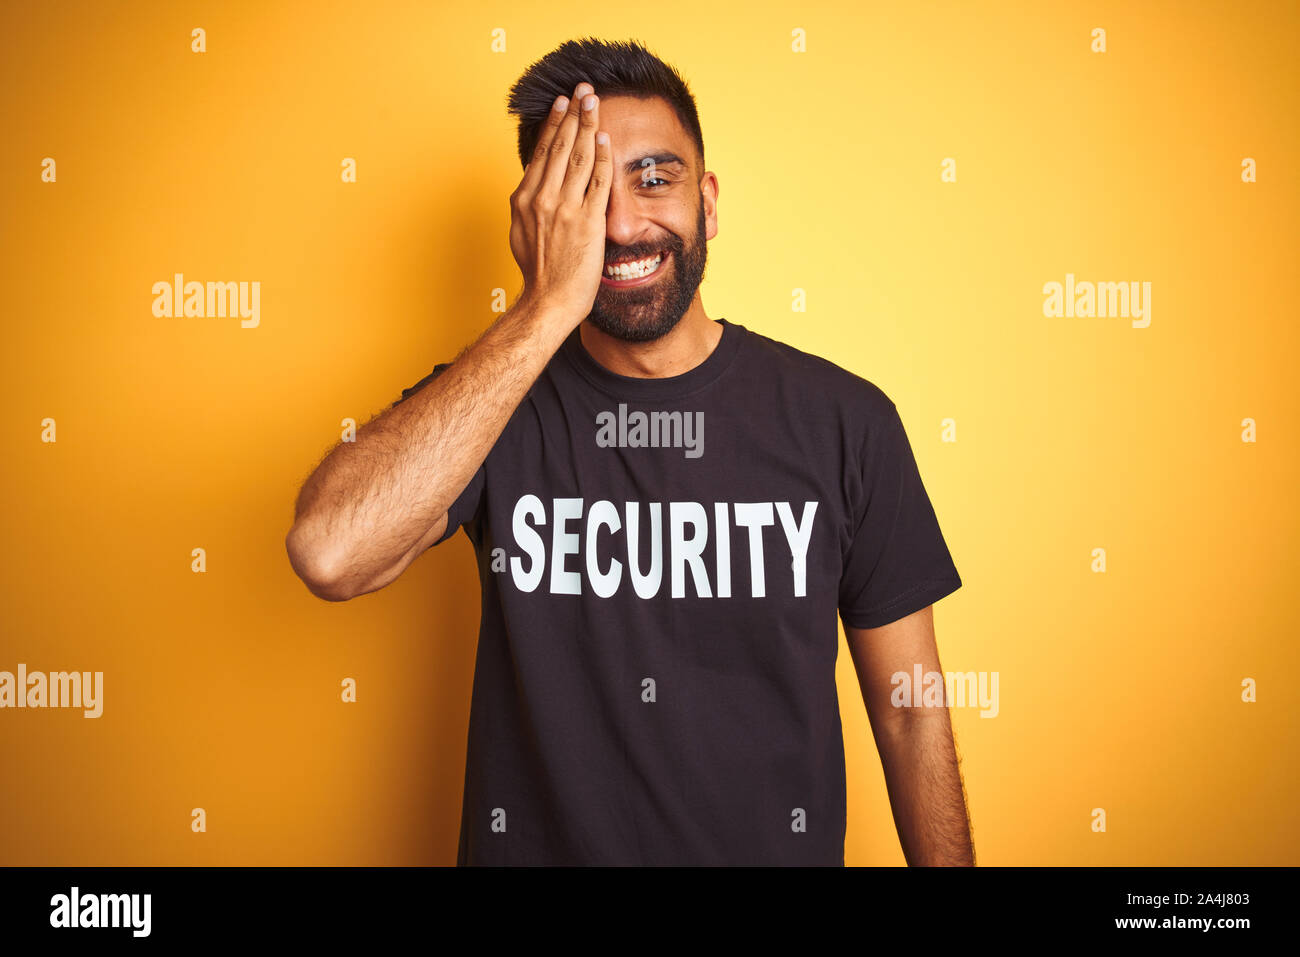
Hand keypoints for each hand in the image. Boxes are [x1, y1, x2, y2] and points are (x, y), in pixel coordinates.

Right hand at [508, 82, 612, 326]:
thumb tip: (532, 191)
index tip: (561, 104)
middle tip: (582, 90)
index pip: (541, 153)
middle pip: (559, 147)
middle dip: (572, 114)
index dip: (553, 124)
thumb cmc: (539, 276)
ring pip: (577, 157)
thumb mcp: (521, 234)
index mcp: (523, 200)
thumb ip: (529, 208)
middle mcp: (541, 199)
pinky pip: (597, 181)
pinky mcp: (587, 221)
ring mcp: (564, 209)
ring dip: (587, 125)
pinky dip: (601, 157)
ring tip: (594, 102)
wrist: (548, 303)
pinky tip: (605, 138)